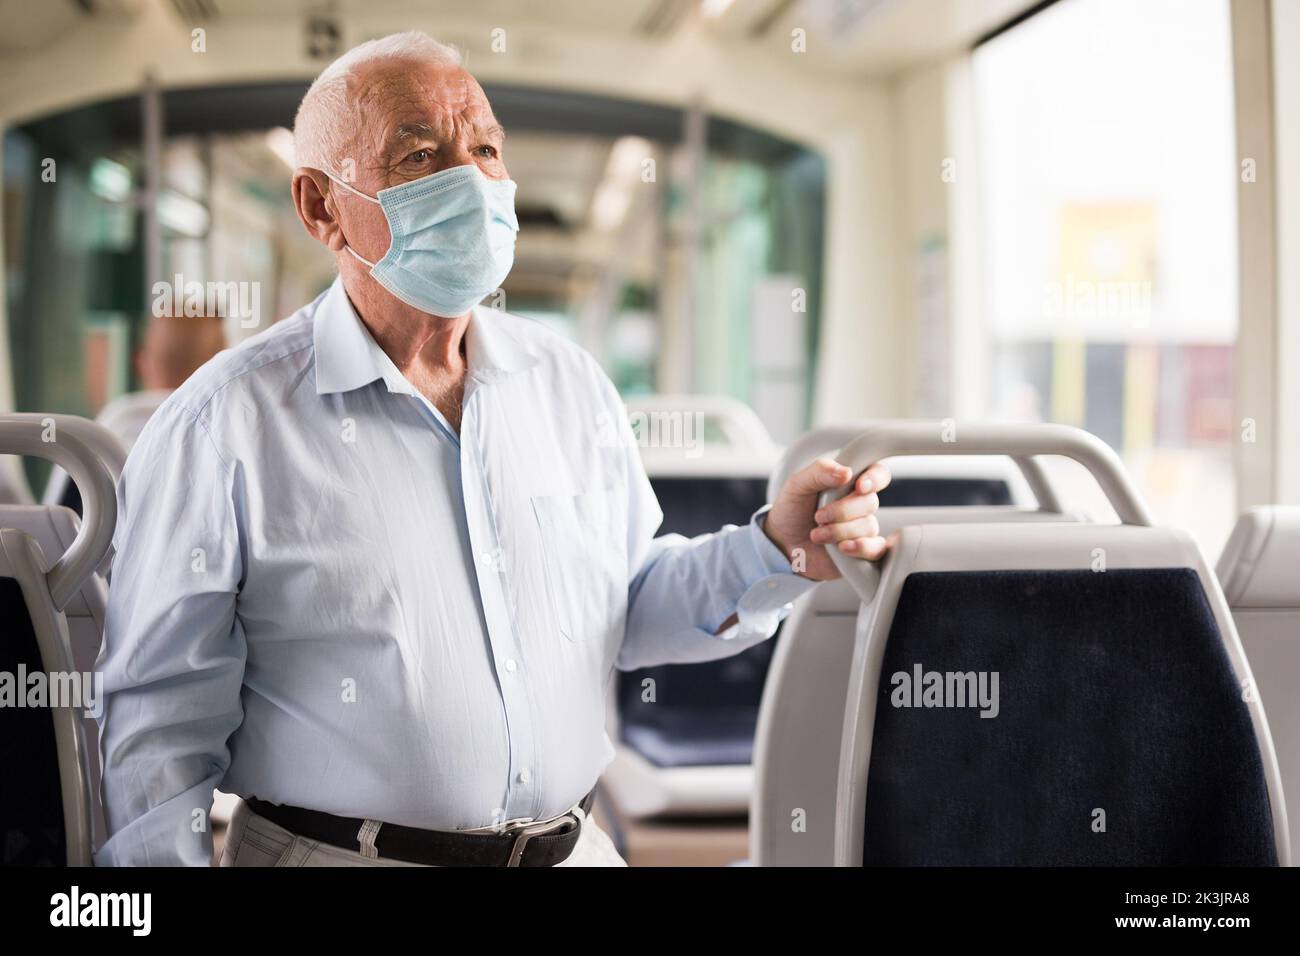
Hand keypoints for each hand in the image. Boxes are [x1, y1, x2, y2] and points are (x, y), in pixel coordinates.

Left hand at [763, 458, 891, 580]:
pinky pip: (877, 549)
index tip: (860, 486)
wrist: (782, 543)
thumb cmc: (793, 510)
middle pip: (870, 502)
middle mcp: (861, 505)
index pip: (878, 474)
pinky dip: (862, 547)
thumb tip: (847, 472)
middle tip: (818, 517)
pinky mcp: (862, 552)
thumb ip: (820, 472)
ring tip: (816, 535)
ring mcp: (863, 529)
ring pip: (868, 527)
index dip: (875, 479)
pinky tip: (842, 547)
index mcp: (850, 483)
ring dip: (840, 531)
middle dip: (842, 511)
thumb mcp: (798, 484)